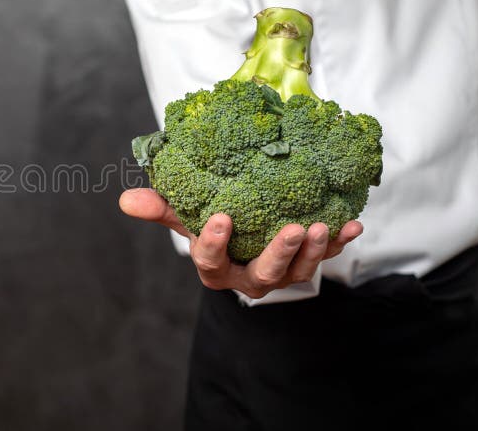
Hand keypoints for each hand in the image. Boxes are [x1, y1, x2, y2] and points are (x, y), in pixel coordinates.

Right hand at [119, 188, 362, 298]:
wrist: (243, 234)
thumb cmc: (211, 225)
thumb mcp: (186, 217)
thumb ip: (163, 209)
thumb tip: (125, 200)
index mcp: (216, 268)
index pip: (211, 261)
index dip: (214, 243)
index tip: (220, 218)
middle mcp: (248, 278)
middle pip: (263, 274)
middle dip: (280, 254)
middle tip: (294, 230)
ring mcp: (279, 274)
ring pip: (298, 271)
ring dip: (314, 251)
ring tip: (322, 226)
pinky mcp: (305, 263)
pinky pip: (324, 257)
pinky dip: (339, 242)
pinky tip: (352, 224)